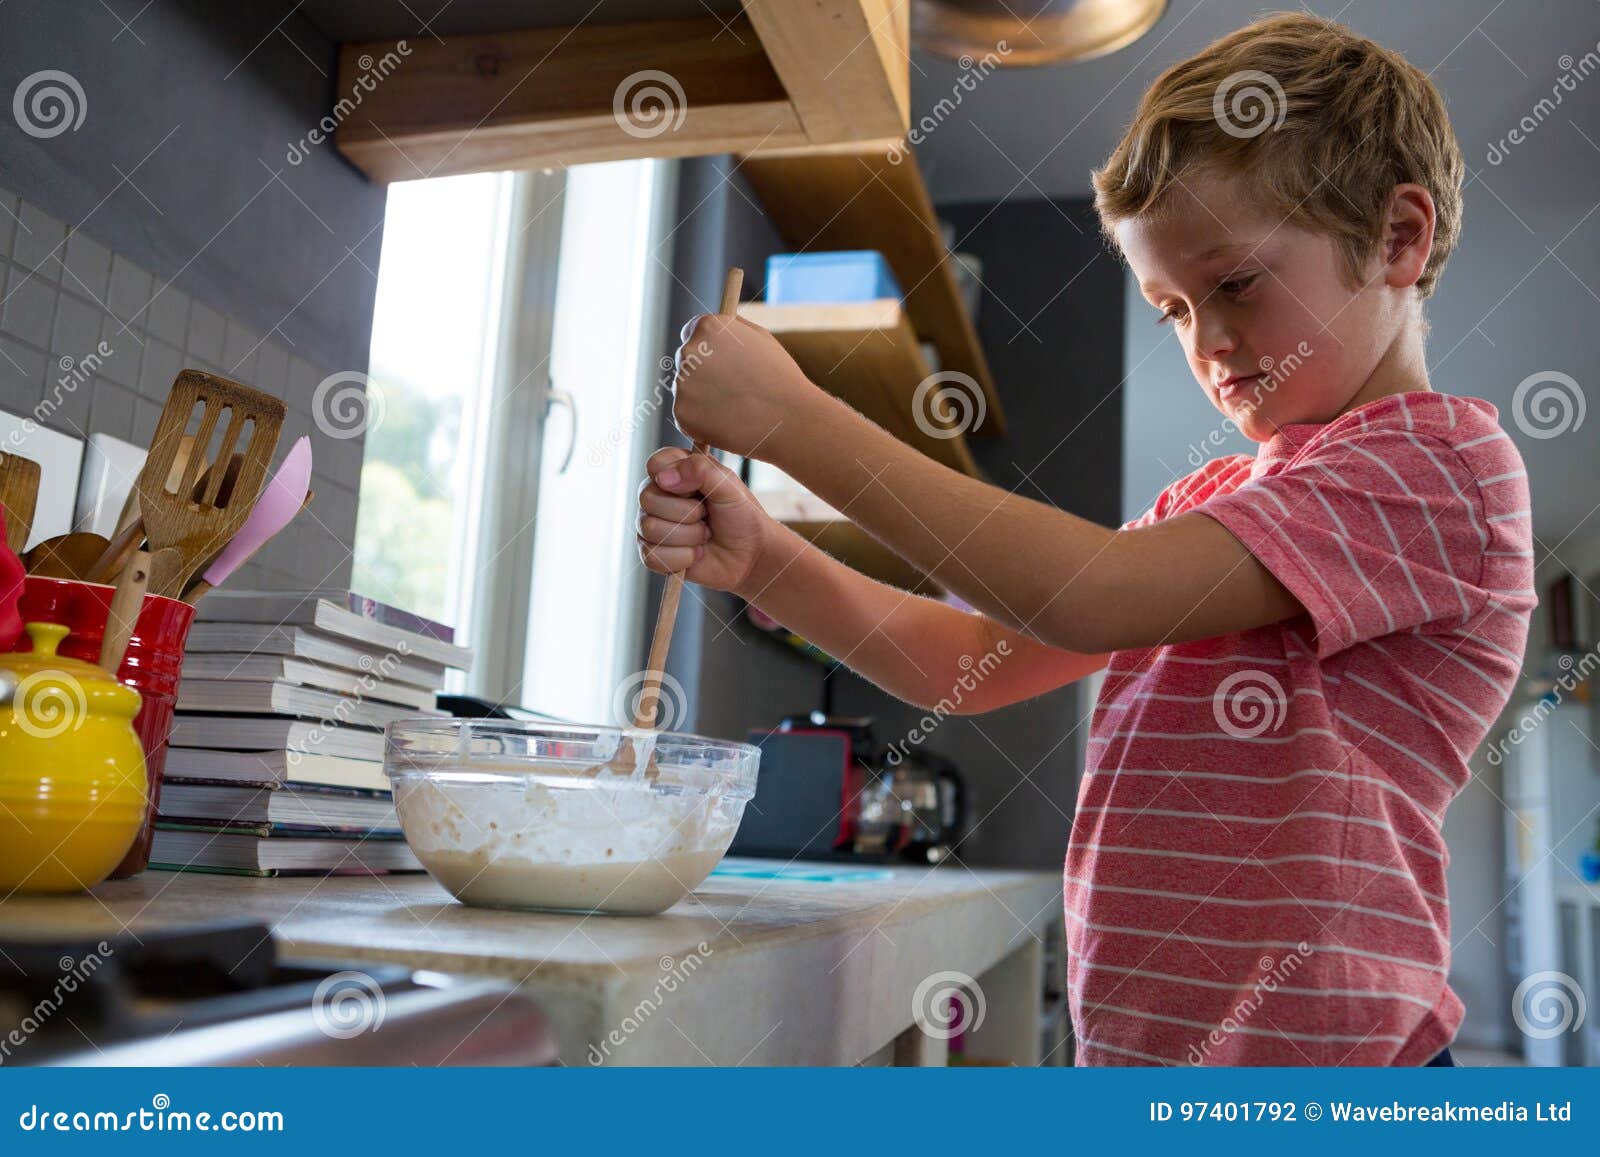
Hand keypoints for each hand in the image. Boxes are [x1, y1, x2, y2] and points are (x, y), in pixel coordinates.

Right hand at [636, 446, 774, 593]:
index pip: (655, 464)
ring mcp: (652, 525)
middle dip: (686, 512)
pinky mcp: (653, 554)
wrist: (750, 555)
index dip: (676, 477)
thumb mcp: (729, 486)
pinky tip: (696, 553)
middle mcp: (658, 495)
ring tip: (705, 535)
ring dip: (688, 536)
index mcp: (676, 471)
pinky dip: (682, 557)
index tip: (699, 489)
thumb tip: (664, 478)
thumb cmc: (741, 516)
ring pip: (649, 528)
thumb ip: (701, 470)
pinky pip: (652, 555)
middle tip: (707, 516)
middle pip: (647, 498)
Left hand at [671, 315, 818, 458]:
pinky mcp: (681, 412)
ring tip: (735, 408)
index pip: (691, 333)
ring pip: (686, 391)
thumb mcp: (761, 338)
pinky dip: (701, 422)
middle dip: (703, 375)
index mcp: (707, 327)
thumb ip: (733, 328)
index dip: (708, 350)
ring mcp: (682, 382)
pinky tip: (727, 422)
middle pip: (686, 362)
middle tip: (732, 391)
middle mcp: (689, 350)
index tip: (720, 365)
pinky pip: (687, 416)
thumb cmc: (780, 378)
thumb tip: (716, 324)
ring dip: (702, 399)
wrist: (789, 418)